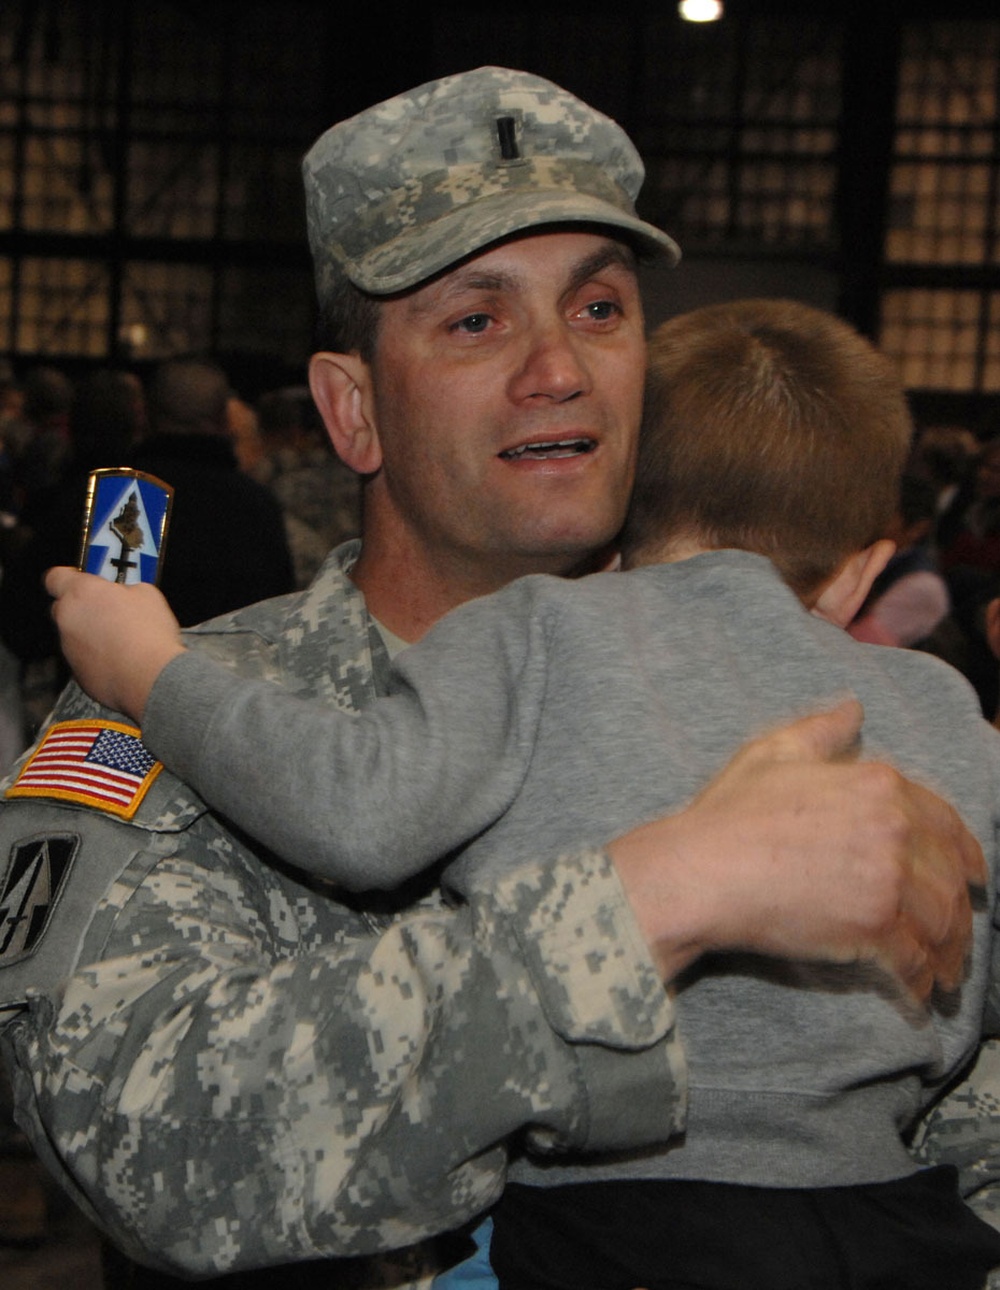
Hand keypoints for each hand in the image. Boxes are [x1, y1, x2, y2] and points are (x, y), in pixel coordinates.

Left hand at [45, 566, 185, 722]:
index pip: (56, 577)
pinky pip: (83, 659)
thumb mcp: (147, 594)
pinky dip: (98, 658)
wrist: (151, 678)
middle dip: (83, 607)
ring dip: (92, 634)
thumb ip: (126, 589)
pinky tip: (122, 659)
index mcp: (81, 592)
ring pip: (74, 635)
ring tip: (122, 640)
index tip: (85, 578)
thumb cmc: (148, 635)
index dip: (70, 577)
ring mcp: (69, 648)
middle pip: (63, 607)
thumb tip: (125, 593)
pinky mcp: (77, 673)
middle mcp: (68, 619)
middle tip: (109, 609)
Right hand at [609, 698, 984, 999]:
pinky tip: (919, 993)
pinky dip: (921, 981)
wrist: (704, 870)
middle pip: (950, 879)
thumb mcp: (774, 753)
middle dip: (958, 913)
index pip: (946, 823)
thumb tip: (853, 709)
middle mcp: (895, 829)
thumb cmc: (730, 813)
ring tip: (942, 972)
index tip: (974, 877)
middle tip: (955, 936)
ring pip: (941, 922)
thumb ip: (822, 731)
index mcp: (879, 785)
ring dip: (948, 953)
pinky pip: (914, 960)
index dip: (966, 854)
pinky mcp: (873, 927)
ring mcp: (888, 880)